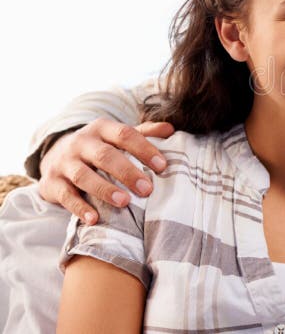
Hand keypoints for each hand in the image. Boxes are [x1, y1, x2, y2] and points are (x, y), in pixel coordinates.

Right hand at [38, 118, 173, 224]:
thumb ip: (144, 132)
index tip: (162, 166)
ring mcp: (64, 162)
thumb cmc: (100, 148)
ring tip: (125, 202)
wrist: (56, 156)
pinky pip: (65, 195)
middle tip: (147, 189)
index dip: (144, 149)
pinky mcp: (51, 182)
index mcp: (102, 128)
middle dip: (127, 172)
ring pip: (83, 175)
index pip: (125, 134)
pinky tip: (94, 219)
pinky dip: (79, 208)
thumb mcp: (118, 137)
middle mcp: (81, 142)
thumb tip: (170, 129)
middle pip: (105, 155)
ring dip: (104, 189)